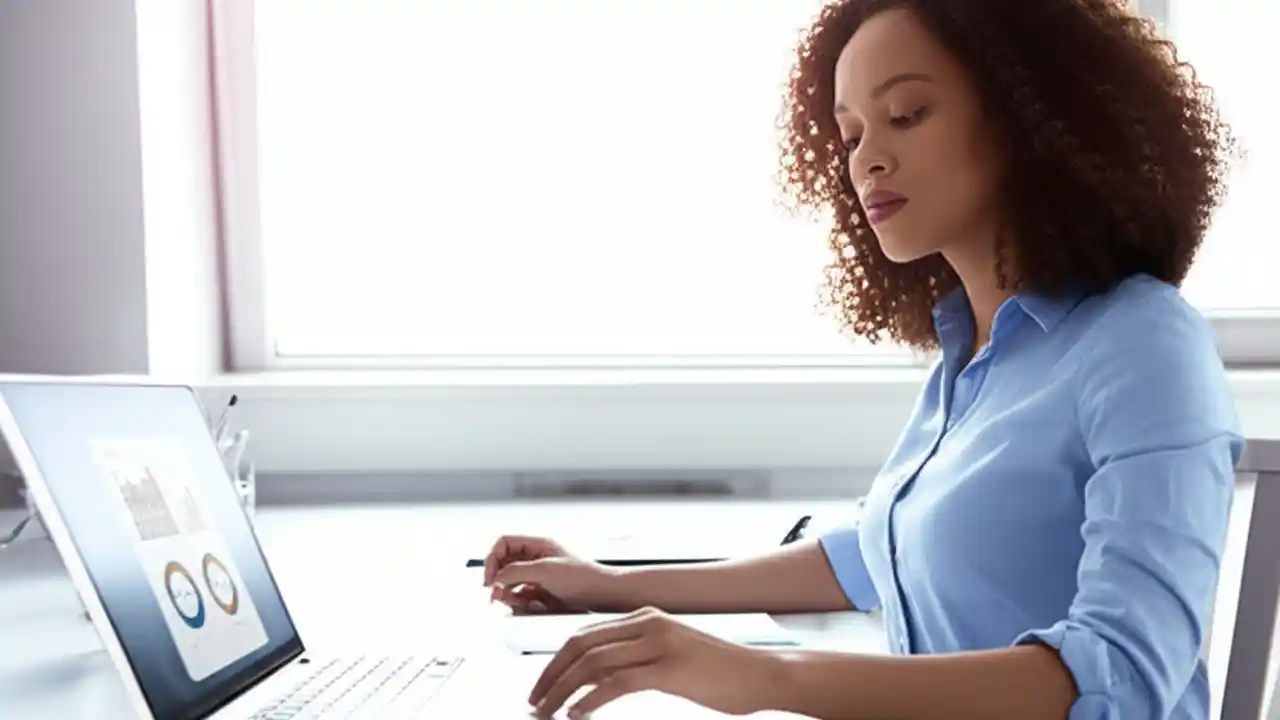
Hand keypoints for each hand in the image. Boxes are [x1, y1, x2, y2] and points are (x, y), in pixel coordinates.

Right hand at [483, 535, 617, 613]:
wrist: (604, 595)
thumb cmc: (583, 577)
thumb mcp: (545, 571)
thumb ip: (516, 572)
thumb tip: (495, 580)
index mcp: (537, 544)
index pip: (503, 544)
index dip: (492, 559)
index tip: (490, 579)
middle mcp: (536, 558)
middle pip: (503, 565)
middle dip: (499, 581)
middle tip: (498, 595)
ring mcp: (539, 576)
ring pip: (511, 584)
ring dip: (510, 594)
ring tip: (518, 602)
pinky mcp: (543, 593)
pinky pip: (522, 597)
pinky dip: (522, 603)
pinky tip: (533, 606)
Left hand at [527, 606, 779, 718]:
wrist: (762, 674)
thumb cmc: (721, 672)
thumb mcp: (671, 658)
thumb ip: (635, 660)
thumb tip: (593, 680)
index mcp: (646, 618)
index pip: (585, 634)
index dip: (556, 661)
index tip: (542, 686)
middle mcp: (648, 623)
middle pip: (580, 644)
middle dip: (550, 675)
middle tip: (534, 702)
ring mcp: (659, 643)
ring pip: (592, 662)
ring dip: (562, 690)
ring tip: (546, 713)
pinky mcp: (669, 668)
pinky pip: (617, 682)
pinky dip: (590, 699)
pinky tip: (576, 714)